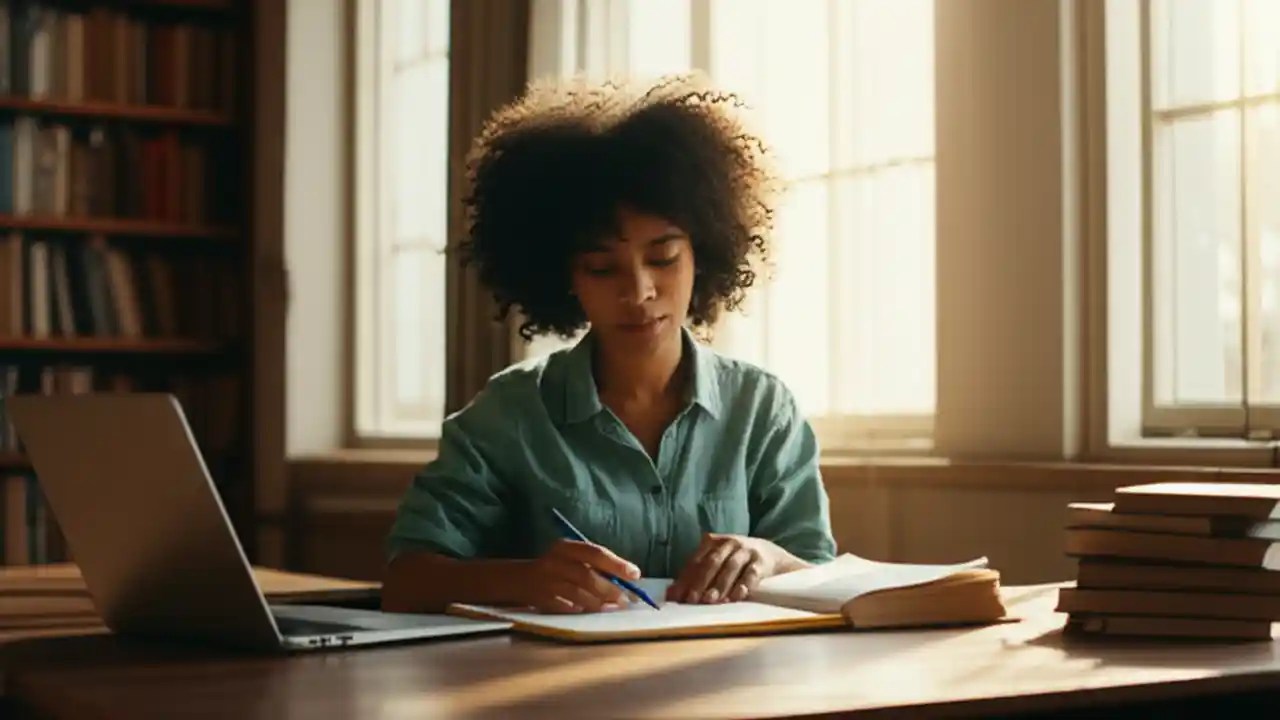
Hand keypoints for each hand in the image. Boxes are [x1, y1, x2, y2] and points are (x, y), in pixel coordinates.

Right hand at [516, 540, 640, 613]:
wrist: (518, 579)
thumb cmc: (555, 567)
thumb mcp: (570, 557)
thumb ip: (594, 564)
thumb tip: (625, 578)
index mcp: (565, 547)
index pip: (595, 553)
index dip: (616, 564)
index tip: (635, 574)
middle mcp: (555, 563)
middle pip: (587, 576)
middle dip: (610, 589)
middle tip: (626, 599)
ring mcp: (547, 583)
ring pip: (579, 595)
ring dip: (600, 603)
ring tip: (613, 607)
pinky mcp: (543, 601)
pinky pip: (569, 608)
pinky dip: (583, 611)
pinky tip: (593, 612)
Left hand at [667, 534, 807, 604]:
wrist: (772, 555)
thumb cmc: (736, 563)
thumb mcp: (716, 564)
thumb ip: (694, 577)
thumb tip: (671, 595)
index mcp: (712, 542)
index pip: (696, 561)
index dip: (685, 580)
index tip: (677, 597)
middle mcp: (729, 543)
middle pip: (711, 562)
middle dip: (700, 582)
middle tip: (692, 599)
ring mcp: (746, 550)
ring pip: (730, 567)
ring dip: (720, 584)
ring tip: (711, 600)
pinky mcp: (762, 561)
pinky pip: (751, 573)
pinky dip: (743, 585)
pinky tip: (737, 596)